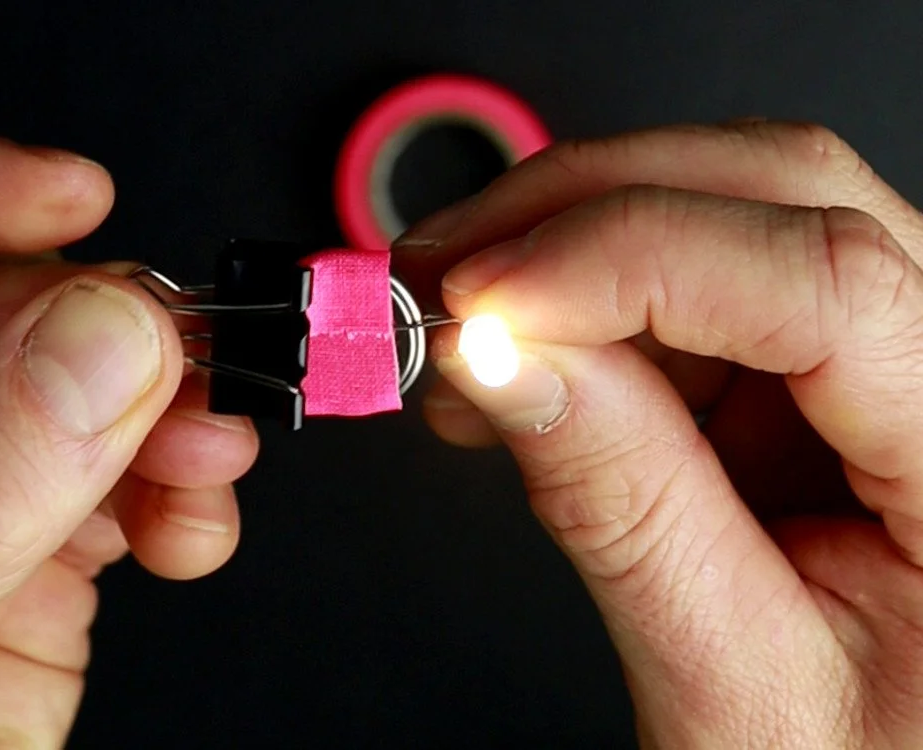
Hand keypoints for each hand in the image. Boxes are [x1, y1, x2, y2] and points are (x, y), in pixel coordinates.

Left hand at [0, 126, 256, 746]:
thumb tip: (106, 342)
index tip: (68, 198)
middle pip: (4, 306)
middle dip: (108, 317)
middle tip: (173, 354)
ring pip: (94, 389)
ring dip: (174, 406)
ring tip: (204, 451)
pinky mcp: (50, 557)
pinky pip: (139, 485)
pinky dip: (193, 491)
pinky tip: (190, 526)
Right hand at [395, 121, 922, 747]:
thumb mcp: (733, 678)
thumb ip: (620, 507)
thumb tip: (504, 354)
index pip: (829, 283)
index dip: (634, 260)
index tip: (488, 299)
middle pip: (778, 197)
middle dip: (580, 213)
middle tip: (450, 269)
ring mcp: (894, 354)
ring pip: (726, 210)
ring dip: (568, 250)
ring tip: (467, 331)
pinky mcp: (818, 365)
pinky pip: (695, 278)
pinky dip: (586, 301)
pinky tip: (519, 354)